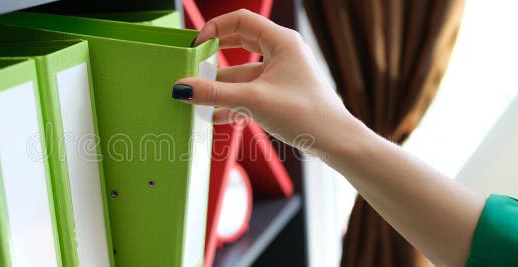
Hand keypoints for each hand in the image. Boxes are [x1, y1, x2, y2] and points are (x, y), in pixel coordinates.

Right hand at [173, 9, 365, 155]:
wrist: (336, 142)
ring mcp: (282, 74)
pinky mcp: (280, 94)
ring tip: (199, 98)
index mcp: (282, 42)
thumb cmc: (307, 114)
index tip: (196, 47)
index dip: (215, 29)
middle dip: (215, 57)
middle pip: (239, 44)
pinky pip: (250, 92)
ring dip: (222, 86)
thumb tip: (182, 88)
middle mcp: (282, 53)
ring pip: (243, 73)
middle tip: (194, 66)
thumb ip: (215, 93)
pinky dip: (233, 101)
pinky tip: (216, 116)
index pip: (241, 20)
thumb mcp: (254, 101)